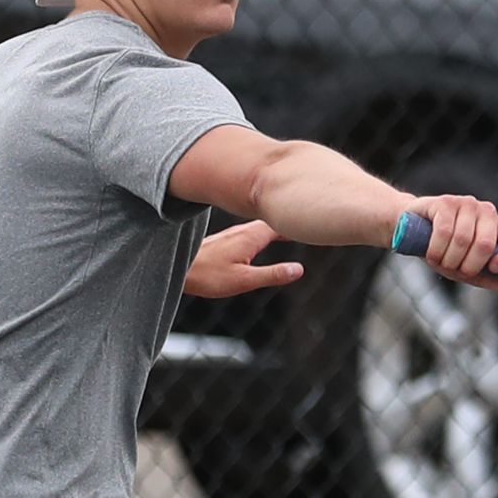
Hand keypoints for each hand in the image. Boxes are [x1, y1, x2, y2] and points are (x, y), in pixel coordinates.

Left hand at [184, 220, 303, 298]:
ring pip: (263, 222)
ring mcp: (235, 232)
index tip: (318, 217)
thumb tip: (299, 270)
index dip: (298, 219)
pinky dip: (266, 229)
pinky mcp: (228, 239)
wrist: (178, 270)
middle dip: (291, 217)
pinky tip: (266, 236)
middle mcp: (244, 229)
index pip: (282, 223)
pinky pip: (254, 228)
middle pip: (274, 218)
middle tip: (312, 216)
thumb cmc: (207, 276)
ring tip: (295, 223)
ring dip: (279, 222)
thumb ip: (271, 275)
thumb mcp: (243, 280)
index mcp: (251, 236)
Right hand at [406, 194, 497, 298]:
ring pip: (463, 240)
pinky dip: (436, 250)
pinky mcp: (445, 202)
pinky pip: (444, 232)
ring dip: (448, 260)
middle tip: (455, 268)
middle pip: (486, 245)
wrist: (412, 231)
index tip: (493, 270)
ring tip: (440, 260)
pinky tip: (430, 252)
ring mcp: (467, 204)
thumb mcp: (475, 270)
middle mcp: (487, 212)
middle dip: (467, 266)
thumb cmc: (447, 251)